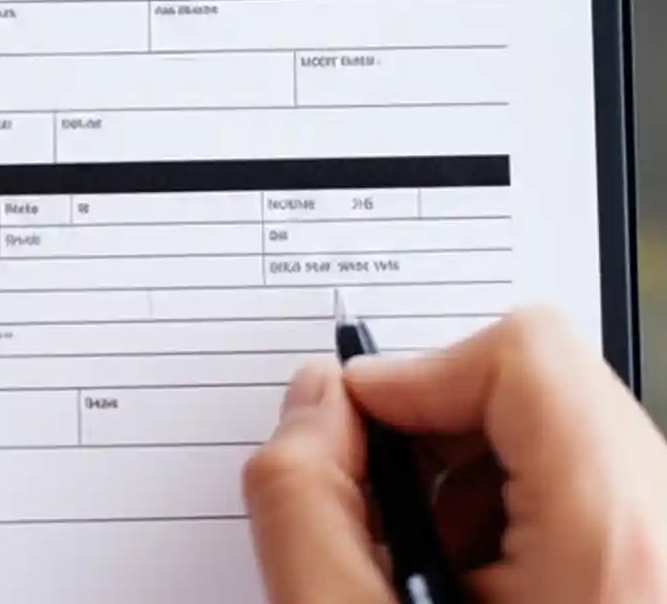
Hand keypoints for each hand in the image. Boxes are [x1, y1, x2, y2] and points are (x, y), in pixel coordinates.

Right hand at [243, 307, 666, 602]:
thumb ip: (305, 502)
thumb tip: (312, 405)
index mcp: (617, 543)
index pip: (525, 354)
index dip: (414, 374)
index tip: (354, 419)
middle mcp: (666, 535)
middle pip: (544, 387)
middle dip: (434, 437)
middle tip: (379, 510)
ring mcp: (663, 548)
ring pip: (564, 438)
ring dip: (469, 484)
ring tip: (429, 571)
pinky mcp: (651, 563)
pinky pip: (590, 489)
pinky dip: (513, 520)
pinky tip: (473, 589)